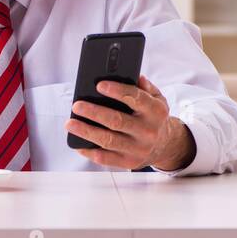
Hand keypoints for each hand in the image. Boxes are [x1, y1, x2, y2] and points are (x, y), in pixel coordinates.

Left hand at [65, 74, 195, 171]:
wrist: (165, 146)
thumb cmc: (153, 118)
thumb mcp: (157, 99)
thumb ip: (145, 87)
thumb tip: (134, 75)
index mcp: (155, 112)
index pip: (136, 99)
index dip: (117, 91)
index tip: (99, 85)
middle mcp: (148, 131)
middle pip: (117, 121)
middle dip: (94, 112)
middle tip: (77, 105)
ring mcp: (138, 149)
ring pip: (108, 140)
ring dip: (86, 132)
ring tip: (70, 123)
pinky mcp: (128, 162)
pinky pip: (105, 158)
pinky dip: (89, 151)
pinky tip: (78, 143)